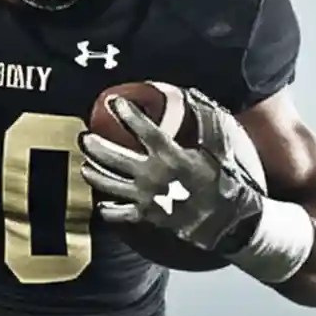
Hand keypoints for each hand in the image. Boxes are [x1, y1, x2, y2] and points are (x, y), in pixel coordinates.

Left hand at [78, 88, 264, 252]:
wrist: (231, 220)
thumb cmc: (226, 180)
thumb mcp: (220, 146)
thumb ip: (204, 119)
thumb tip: (190, 95)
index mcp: (173, 156)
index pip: (144, 131)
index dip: (128, 115)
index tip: (114, 102)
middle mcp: (154, 176)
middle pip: (114, 158)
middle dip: (95, 146)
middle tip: (84, 137)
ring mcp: (148, 198)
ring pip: (110, 185)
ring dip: (94, 174)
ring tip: (85, 165)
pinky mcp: (148, 216)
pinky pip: (119, 214)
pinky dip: (107, 210)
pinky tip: (101, 203)